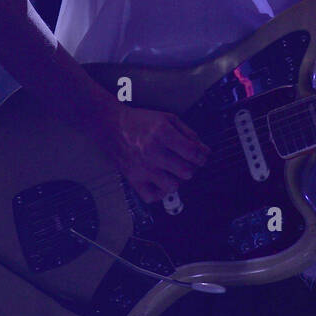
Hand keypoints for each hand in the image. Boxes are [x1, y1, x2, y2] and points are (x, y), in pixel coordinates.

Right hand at [92, 99, 210, 203]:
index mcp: (162, 134)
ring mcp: (143, 167)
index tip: (203, 157)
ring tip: (174, 172)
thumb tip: (203, 149)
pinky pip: (152, 197)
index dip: (203, 156)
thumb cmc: (139, 122)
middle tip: (188, 163)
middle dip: (192, 167)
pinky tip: (161, 181)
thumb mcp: (167, 119)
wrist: (112, 126)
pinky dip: (160, 192)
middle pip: (186, 171)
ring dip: (177, 180)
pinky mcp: (133, 179)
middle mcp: (153, 152)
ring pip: (173, 186)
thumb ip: (188, 133)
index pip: (192, 152)